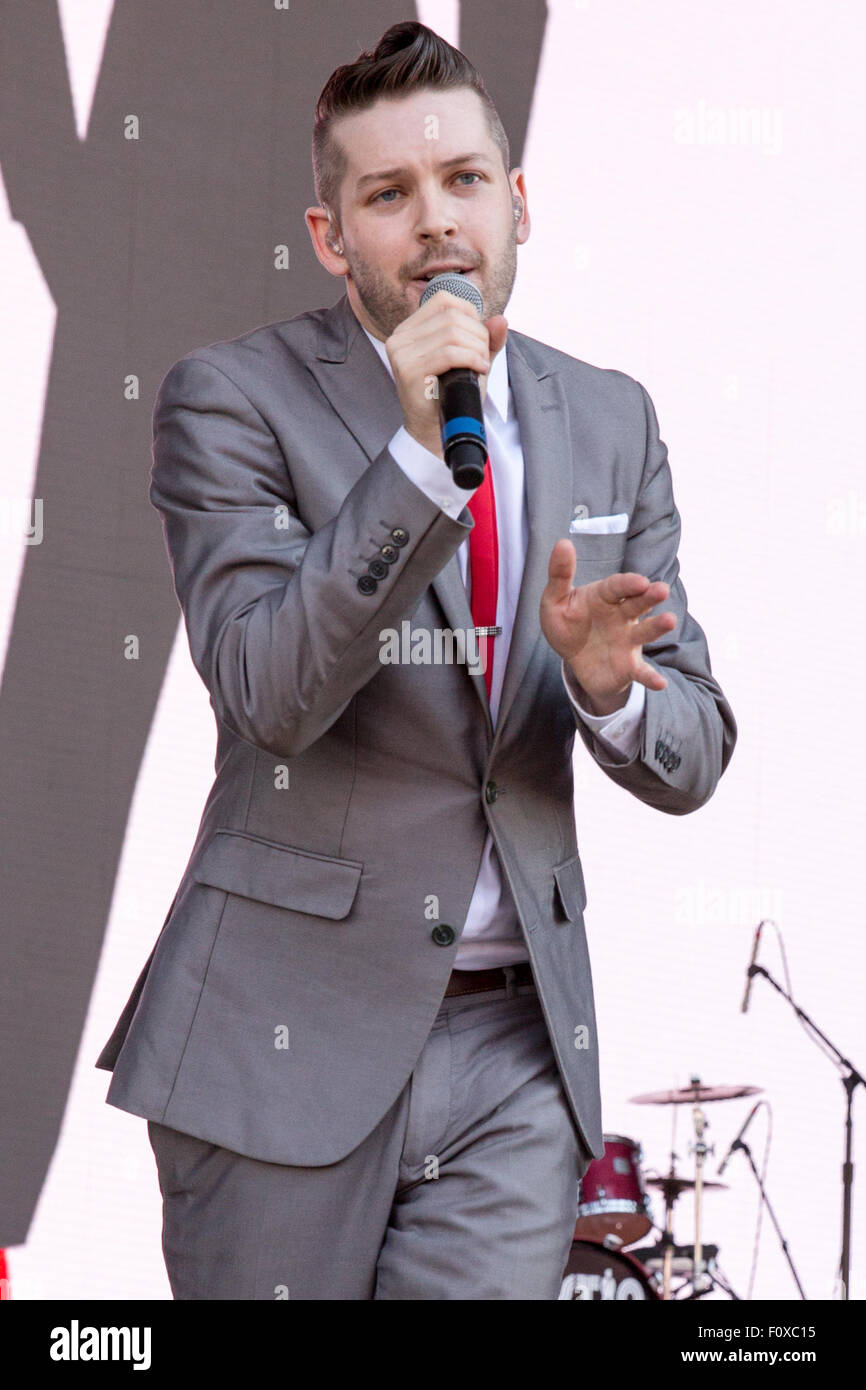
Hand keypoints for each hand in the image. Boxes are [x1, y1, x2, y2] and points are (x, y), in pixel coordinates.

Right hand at [385, 292, 507, 457]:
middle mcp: (400, 336)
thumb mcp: (472, 359)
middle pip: (452, 316)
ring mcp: (401, 353)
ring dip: (476, 349)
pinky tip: (478, 370)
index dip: (470, 315)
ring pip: (452, 333)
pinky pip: (449, 353)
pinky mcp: (408, 371)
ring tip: (479, 366)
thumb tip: (500, 320)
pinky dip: (471, 359)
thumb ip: (487, 339)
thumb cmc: (451, 393)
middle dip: (477, 335)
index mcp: (410, 328)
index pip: (444, 300)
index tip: (478, 340)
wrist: (436, 429)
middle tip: (482, 358)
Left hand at [540, 538, 676, 712]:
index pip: (617, 586)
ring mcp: (627, 640)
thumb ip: (559, 575)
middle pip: (637, 603)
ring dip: (657, 627)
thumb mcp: (555, 600)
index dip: (628, 583)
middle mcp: (622, 615)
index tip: (640, 581)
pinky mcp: (628, 665)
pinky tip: (661, 684)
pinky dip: (651, 677)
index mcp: (604, 596)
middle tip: (662, 589)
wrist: (574, 659)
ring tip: (670, 621)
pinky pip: (641, 671)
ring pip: (644, 631)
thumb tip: (562, 542)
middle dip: (650, 596)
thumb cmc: (567, 624)